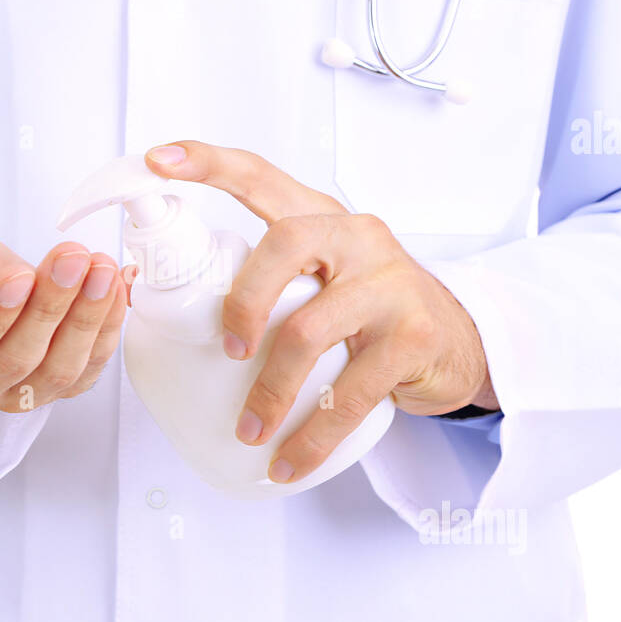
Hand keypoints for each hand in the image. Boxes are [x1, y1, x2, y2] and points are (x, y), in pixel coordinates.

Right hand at [0, 208, 124, 415]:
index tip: (15, 276)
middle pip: (18, 361)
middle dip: (52, 309)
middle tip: (73, 256)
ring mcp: (19, 383)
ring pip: (61, 368)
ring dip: (89, 320)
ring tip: (101, 266)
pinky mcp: (57, 371)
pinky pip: (90, 364)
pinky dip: (110, 328)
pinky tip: (121, 283)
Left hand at [145, 142, 497, 483]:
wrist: (462, 344)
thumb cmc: (374, 313)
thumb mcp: (328, 279)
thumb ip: (274, 280)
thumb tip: (182, 320)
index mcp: (323, 219)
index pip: (261, 176)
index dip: (208, 164)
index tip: (158, 160)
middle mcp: (357, 238)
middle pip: (284, 244)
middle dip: (241, 302)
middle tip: (227, 351)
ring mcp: (389, 285)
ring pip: (307, 331)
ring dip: (269, 393)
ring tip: (250, 431)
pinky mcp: (413, 337)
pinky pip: (347, 394)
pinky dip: (311, 437)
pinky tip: (291, 461)